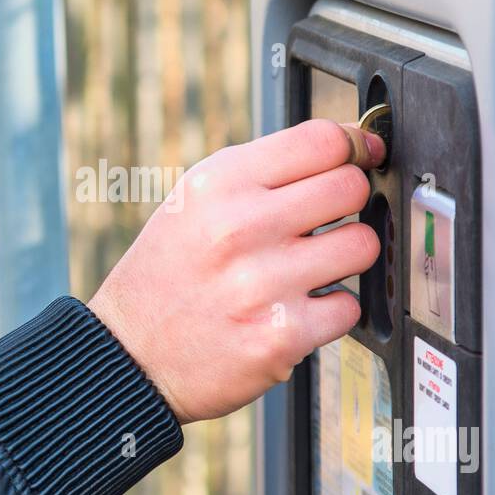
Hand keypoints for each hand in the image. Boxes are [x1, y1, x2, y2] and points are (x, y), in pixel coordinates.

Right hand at [88, 119, 384, 423]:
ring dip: (346, 257)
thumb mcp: (197, 199)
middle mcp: (240, 227)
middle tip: (327, 221)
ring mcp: (264, 284)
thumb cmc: (171, 271)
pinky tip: (295, 308)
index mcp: (220, 184)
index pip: (322, 140)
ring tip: (310, 267)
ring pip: (362, 246)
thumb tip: (351, 146)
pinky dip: (330, 310)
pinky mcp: (283, 336)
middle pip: (352, 187)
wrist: (131, 354)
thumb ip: (266, 171)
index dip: (352, 146)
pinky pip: (349, 306)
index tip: (359, 157)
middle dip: (350, 202)